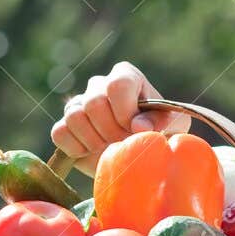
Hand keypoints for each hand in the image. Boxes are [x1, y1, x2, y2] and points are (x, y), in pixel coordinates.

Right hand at [50, 61, 190, 175]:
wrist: (141, 158)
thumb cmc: (162, 135)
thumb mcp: (175, 125)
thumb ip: (162, 121)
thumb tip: (138, 126)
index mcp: (126, 77)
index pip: (117, 84)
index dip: (124, 111)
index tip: (136, 130)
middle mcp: (99, 85)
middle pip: (94, 103)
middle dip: (111, 131)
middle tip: (124, 145)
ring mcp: (79, 104)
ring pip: (74, 117)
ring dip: (95, 141)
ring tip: (110, 149)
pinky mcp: (65, 126)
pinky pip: (60, 133)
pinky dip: (76, 148)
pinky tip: (92, 153)